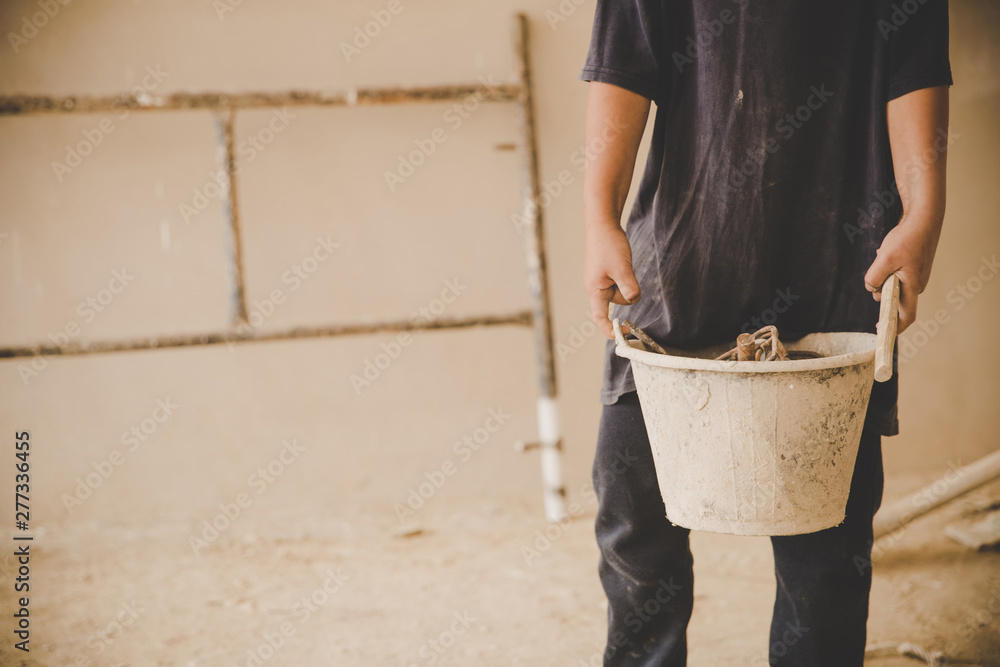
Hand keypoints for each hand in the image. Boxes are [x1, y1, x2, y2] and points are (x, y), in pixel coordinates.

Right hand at [585, 223, 639, 338]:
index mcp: (595, 290)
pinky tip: (622, 263)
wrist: (602, 226)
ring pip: (621, 292)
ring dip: (627, 283)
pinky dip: (625, 277)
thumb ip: (629, 287)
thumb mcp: (622, 267)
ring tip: (623, 264)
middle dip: (626, 293)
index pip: (600, 318)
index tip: (626, 333)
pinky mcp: (607, 274)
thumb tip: (634, 300)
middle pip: (617, 302)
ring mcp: (601, 281)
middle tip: (625, 272)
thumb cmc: (608, 245)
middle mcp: (596, 288)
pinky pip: (620, 283)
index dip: (611, 330)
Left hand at [863, 217, 940, 332]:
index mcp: (913, 287)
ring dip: (882, 273)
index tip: (880, 332)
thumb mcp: (885, 259)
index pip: (906, 316)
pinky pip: (892, 273)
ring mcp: (915, 276)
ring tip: (886, 255)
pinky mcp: (911, 268)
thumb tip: (870, 289)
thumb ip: (874, 277)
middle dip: (879, 287)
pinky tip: (888, 251)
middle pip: (890, 297)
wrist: (924, 218)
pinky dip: (886, 265)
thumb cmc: (907, 238)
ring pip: (889, 283)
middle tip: (880, 265)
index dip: (894, 327)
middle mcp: (916, 285)